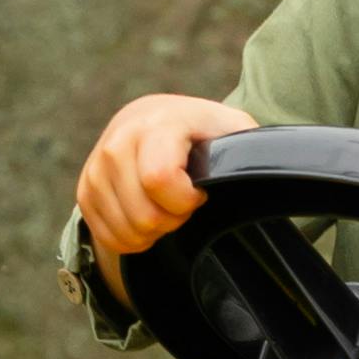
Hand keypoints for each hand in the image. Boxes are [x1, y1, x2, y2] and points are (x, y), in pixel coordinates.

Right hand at [78, 93, 249, 263]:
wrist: (153, 120)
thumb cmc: (203, 132)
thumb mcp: (234, 130)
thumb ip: (250, 147)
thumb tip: (274, 169)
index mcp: (159, 123)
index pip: (159, 179)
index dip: (185, 200)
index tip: (198, 191)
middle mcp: (119, 140)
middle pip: (144, 216)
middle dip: (172, 219)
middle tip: (182, 201)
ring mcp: (97, 166)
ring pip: (126, 232)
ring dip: (153, 230)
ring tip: (164, 205)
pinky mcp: (84, 188)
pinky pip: (108, 238)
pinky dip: (133, 237)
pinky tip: (146, 213)